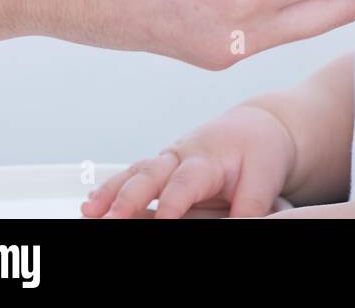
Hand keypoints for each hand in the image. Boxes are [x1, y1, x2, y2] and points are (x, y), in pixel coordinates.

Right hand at [80, 104, 295, 218]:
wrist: (257, 127)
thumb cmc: (261, 150)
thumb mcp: (264, 177)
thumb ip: (249, 206)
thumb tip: (241, 227)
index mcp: (208, 157)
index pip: (186, 182)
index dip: (171, 203)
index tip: (162, 221)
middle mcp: (182, 155)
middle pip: (150, 174)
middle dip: (128, 197)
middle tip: (110, 218)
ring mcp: (167, 160)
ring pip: (134, 173)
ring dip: (110, 193)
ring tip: (89, 212)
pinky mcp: (160, 168)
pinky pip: (131, 177)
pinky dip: (110, 189)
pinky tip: (92, 205)